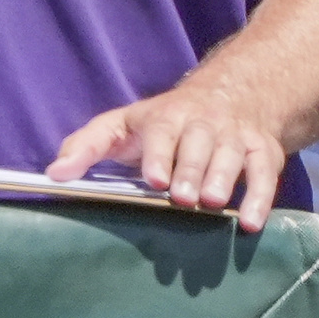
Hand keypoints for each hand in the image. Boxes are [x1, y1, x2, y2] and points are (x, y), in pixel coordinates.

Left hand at [49, 78, 286, 232]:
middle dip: (191, 170)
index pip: (163, 132)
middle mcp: (203, 124)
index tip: (154, 179)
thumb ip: (86, 146)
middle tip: (182, 198)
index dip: (159, 155)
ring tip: (213, 204)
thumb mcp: (122, 125)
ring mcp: (234, 137)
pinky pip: (265, 173)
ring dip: (224, 180)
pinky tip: (250, 222)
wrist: (233, 95)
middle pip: (198, 144)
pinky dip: (261, 197)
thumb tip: (54, 174)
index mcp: (167, 117)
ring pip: (232, 156)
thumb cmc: (165, 123)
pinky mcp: (262, 152)